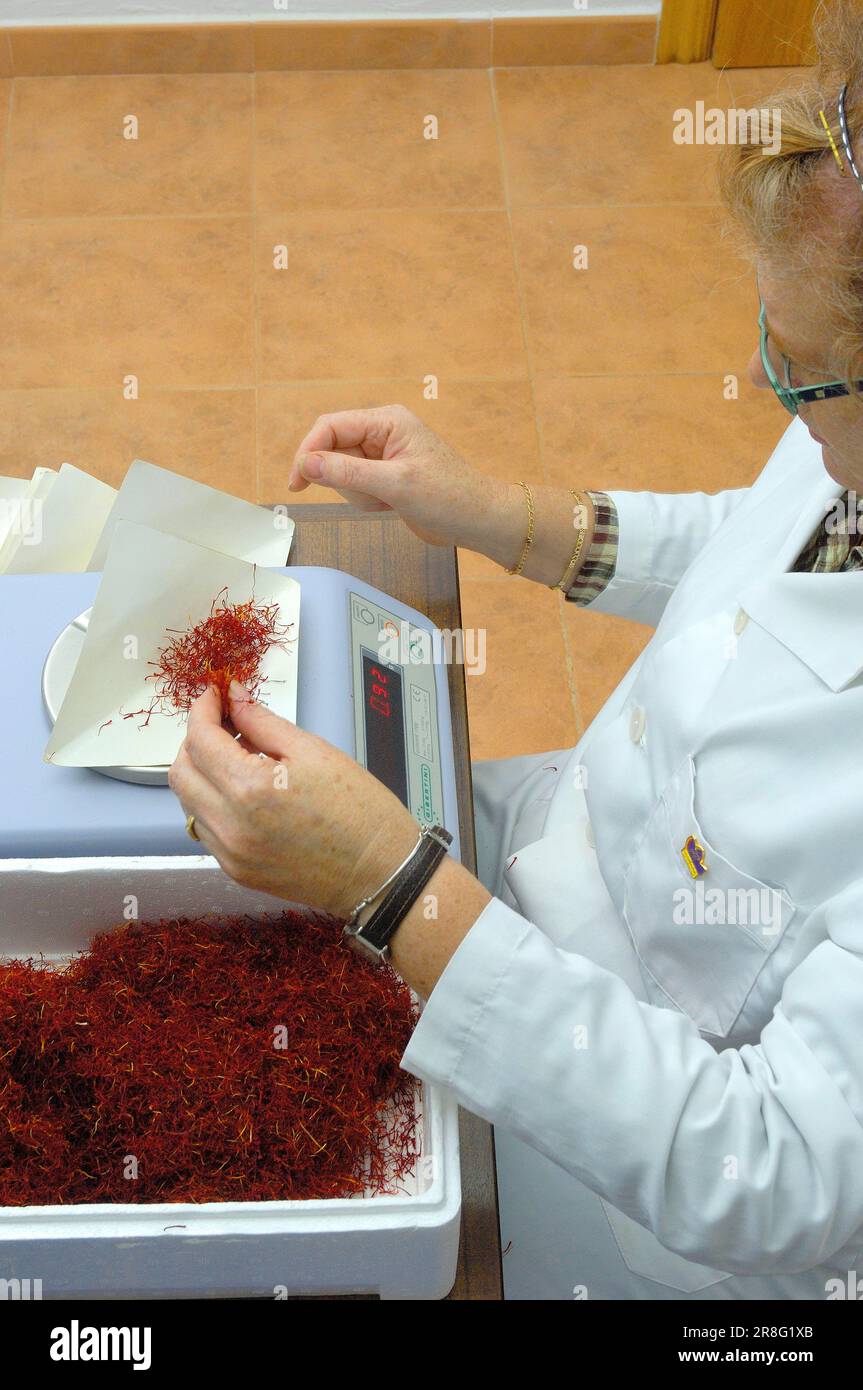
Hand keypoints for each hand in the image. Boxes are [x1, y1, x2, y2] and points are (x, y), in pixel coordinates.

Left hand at [168, 682, 420, 918]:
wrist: (380, 872)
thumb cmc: (360, 812)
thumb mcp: (314, 751)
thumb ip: (262, 722)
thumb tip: (234, 697)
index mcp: (251, 789)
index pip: (200, 740)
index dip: (202, 711)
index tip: (214, 696)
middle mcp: (231, 826)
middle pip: (181, 772)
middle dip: (194, 740)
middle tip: (223, 724)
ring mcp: (230, 853)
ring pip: (189, 802)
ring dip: (203, 773)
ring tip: (239, 758)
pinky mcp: (236, 871)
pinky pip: (207, 829)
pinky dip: (214, 804)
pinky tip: (245, 793)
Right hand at [288, 403, 510, 551]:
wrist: (476, 520)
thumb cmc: (449, 496)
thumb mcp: (396, 485)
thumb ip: (348, 474)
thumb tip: (306, 464)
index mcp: (386, 420)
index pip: (330, 426)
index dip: (308, 452)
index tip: (297, 481)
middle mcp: (381, 433)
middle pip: (332, 451)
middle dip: (344, 480)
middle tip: (372, 497)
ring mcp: (382, 456)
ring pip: (342, 474)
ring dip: (358, 495)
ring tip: (388, 501)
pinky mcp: (383, 477)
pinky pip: (355, 488)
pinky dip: (367, 502)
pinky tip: (391, 507)